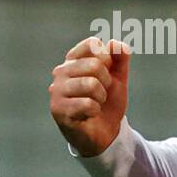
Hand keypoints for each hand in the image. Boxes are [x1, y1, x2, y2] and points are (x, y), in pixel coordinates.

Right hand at [49, 37, 130, 157]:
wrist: (104, 133)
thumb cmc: (107, 103)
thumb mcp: (119, 78)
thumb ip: (120, 58)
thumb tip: (114, 43)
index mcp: (73, 60)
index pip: (92, 44)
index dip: (108, 59)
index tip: (106, 73)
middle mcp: (61, 72)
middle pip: (95, 64)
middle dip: (107, 81)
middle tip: (102, 93)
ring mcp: (57, 90)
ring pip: (91, 84)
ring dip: (101, 97)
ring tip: (95, 103)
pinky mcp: (58, 109)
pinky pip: (87, 103)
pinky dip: (95, 110)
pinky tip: (89, 115)